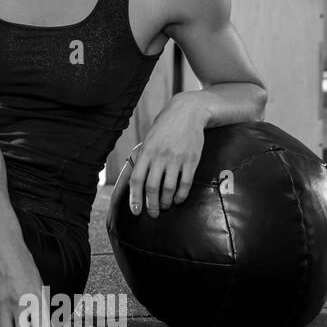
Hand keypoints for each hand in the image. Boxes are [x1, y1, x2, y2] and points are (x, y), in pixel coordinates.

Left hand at [127, 94, 207, 217]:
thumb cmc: (164, 127)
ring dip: (165, 202)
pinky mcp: (192, 160)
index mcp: (146, 152)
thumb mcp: (148, 139)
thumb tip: (137, 180)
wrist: (187, 112)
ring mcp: (176, 159)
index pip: (137, 179)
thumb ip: (143, 158)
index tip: (135, 211)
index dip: (135, 197)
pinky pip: (185, 183)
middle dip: (151, 205)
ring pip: (168, 188)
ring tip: (164, 206)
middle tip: (152, 214)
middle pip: (152, 187)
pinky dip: (180, 195)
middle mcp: (160, 156)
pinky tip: (177, 200)